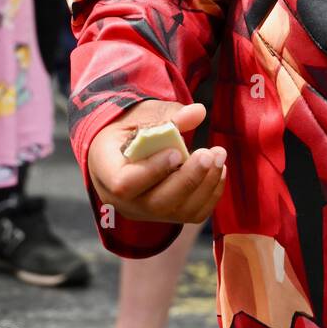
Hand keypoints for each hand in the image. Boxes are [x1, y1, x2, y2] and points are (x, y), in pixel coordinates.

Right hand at [87, 100, 226, 226]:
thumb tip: (198, 113)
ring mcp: (145, 211)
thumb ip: (167, 114)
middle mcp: (123, 201)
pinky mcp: (166, 214)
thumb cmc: (130, 128)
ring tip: (219, 155)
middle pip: (157, 203)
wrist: (124, 148)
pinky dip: (211, 194)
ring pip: (178, 211)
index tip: (178, 152)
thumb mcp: (141, 114)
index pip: (125, 185)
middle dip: (188, 179)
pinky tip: (219, 170)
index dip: (153, 172)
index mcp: (106, 171)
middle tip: (210, 153)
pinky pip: (192, 214)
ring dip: (205, 185)